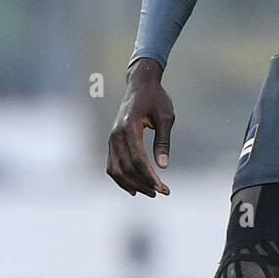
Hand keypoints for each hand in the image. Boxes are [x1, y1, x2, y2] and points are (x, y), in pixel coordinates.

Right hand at [106, 58, 174, 196]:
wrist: (140, 85)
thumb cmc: (156, 99)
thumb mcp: (166, 117)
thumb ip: (163, 141)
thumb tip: (163, 166)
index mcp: (129, 127)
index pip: (138, 160)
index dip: (150, 177)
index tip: (163, 188)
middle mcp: (116, 135)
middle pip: (126, 168)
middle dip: (144, 184)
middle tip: (162, 192)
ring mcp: (112, 139)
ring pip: (115, 170)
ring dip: (132, 185)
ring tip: (151, 192)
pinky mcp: (112, 142)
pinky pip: (112, 165)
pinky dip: (121, 179)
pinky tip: (134, 189)